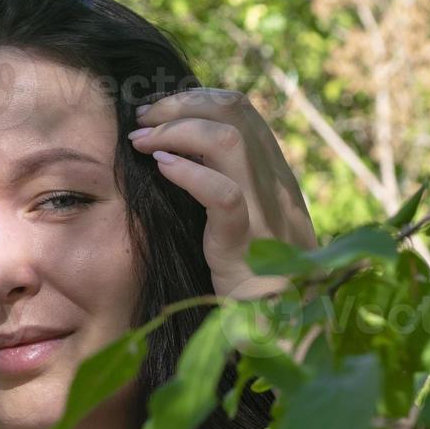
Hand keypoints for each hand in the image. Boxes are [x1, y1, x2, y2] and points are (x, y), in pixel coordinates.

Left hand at [128, 88, 318, 300]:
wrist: (288, 329)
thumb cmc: (258, 279)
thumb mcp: (251, 223)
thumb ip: (231, 187)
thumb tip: (186, 156)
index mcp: (276, 176)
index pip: (241, 110)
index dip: (196, 99)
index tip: (157, 111)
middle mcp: (276, 185)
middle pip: (234, 111)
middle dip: (180, 104)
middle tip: (141, 119)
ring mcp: (264, 211)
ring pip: (229, 141)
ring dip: (176, 131)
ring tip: (141, 141)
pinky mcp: (246, 245)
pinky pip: (222, 196)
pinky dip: (188, 174)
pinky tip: (161, 169)